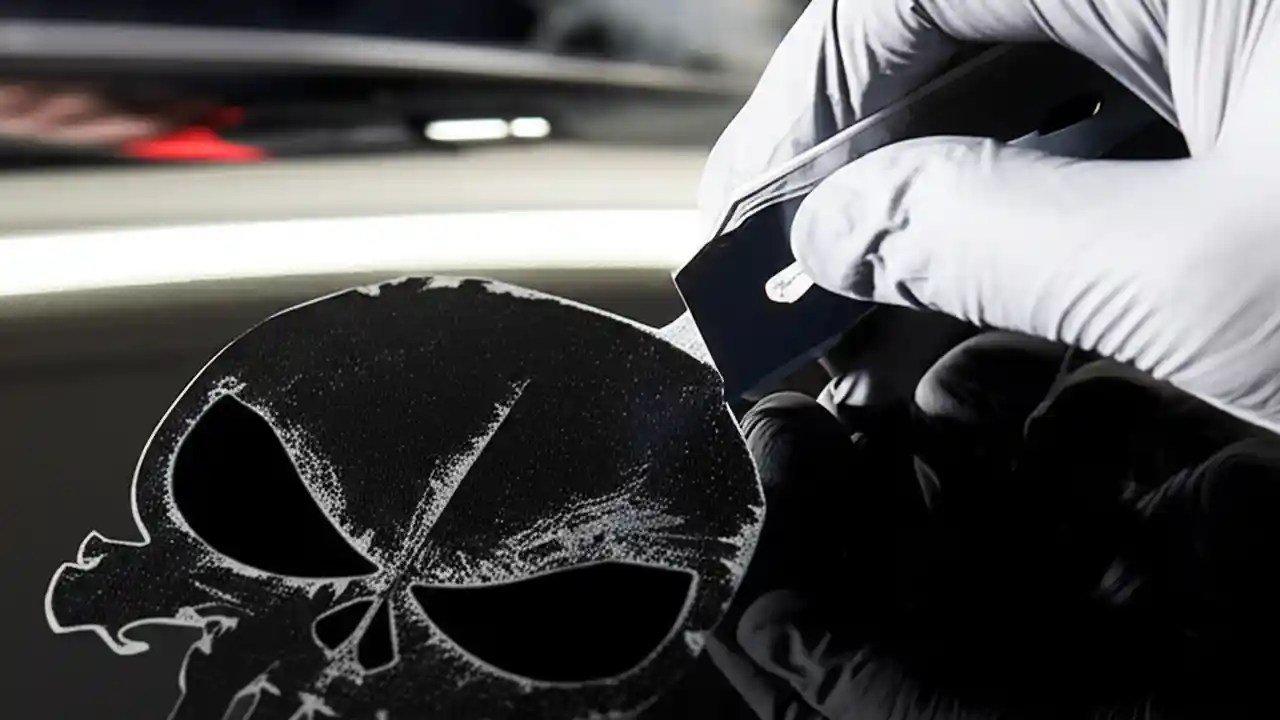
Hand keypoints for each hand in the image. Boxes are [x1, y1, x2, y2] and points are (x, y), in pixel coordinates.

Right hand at [700, 0, 1279, 435]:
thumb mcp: (1197, 278)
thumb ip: (988, 239)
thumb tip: (836, 234)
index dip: (804, 102)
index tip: (746, 214)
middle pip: (963, 46)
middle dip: (873, 177)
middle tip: (803, 293)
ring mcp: (1231, 38)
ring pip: (1037, 102)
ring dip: (951, 218)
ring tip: (878, 336)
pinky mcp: (1257, 97)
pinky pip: (1116, 142)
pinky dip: (1043, 225)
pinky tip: (987, 306)